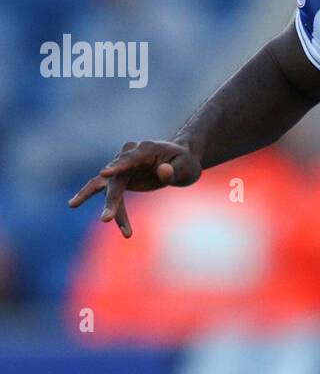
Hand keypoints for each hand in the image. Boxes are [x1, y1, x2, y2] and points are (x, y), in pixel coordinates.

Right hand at [68, 140, 201, 238]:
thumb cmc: (184, 162)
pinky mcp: (121, 179)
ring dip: (104, 204)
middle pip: (116, 179)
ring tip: (78, 209)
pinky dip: (113, 209)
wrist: (180, 161)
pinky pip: (113, 195)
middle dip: (111, 200)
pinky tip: (112, 224)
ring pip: (108, 186)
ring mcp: (122, 167)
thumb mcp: (186, 168)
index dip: (118, 166)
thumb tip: (162, 172)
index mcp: (145, 149)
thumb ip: (173, 171)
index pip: (129, 159)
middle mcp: (129, 156)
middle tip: (106, 220)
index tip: (104, 173)